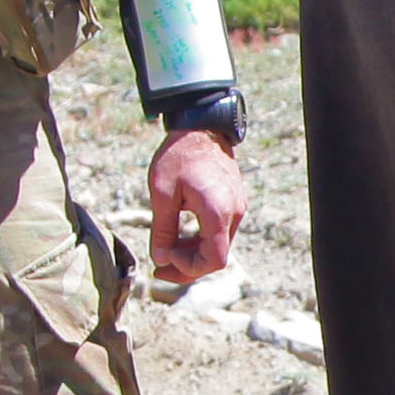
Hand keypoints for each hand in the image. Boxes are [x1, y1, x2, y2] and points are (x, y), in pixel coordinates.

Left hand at [147, 127, 247, 288]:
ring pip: (217, 246)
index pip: (213, 260)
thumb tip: (160, 259)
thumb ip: (162, 230)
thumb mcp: (162, 194)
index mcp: (218, 212)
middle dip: (187, 267)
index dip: (188, 268)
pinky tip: (179, 237)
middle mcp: (233, 213)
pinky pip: (219, 232)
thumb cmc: (179, 155)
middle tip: (158, 269)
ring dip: (193, 254)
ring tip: (166, 251)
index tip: (165, 258)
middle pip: (216, 257)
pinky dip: (200, 240)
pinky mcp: (232, 203)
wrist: (201, 126)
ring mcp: (236, 208)